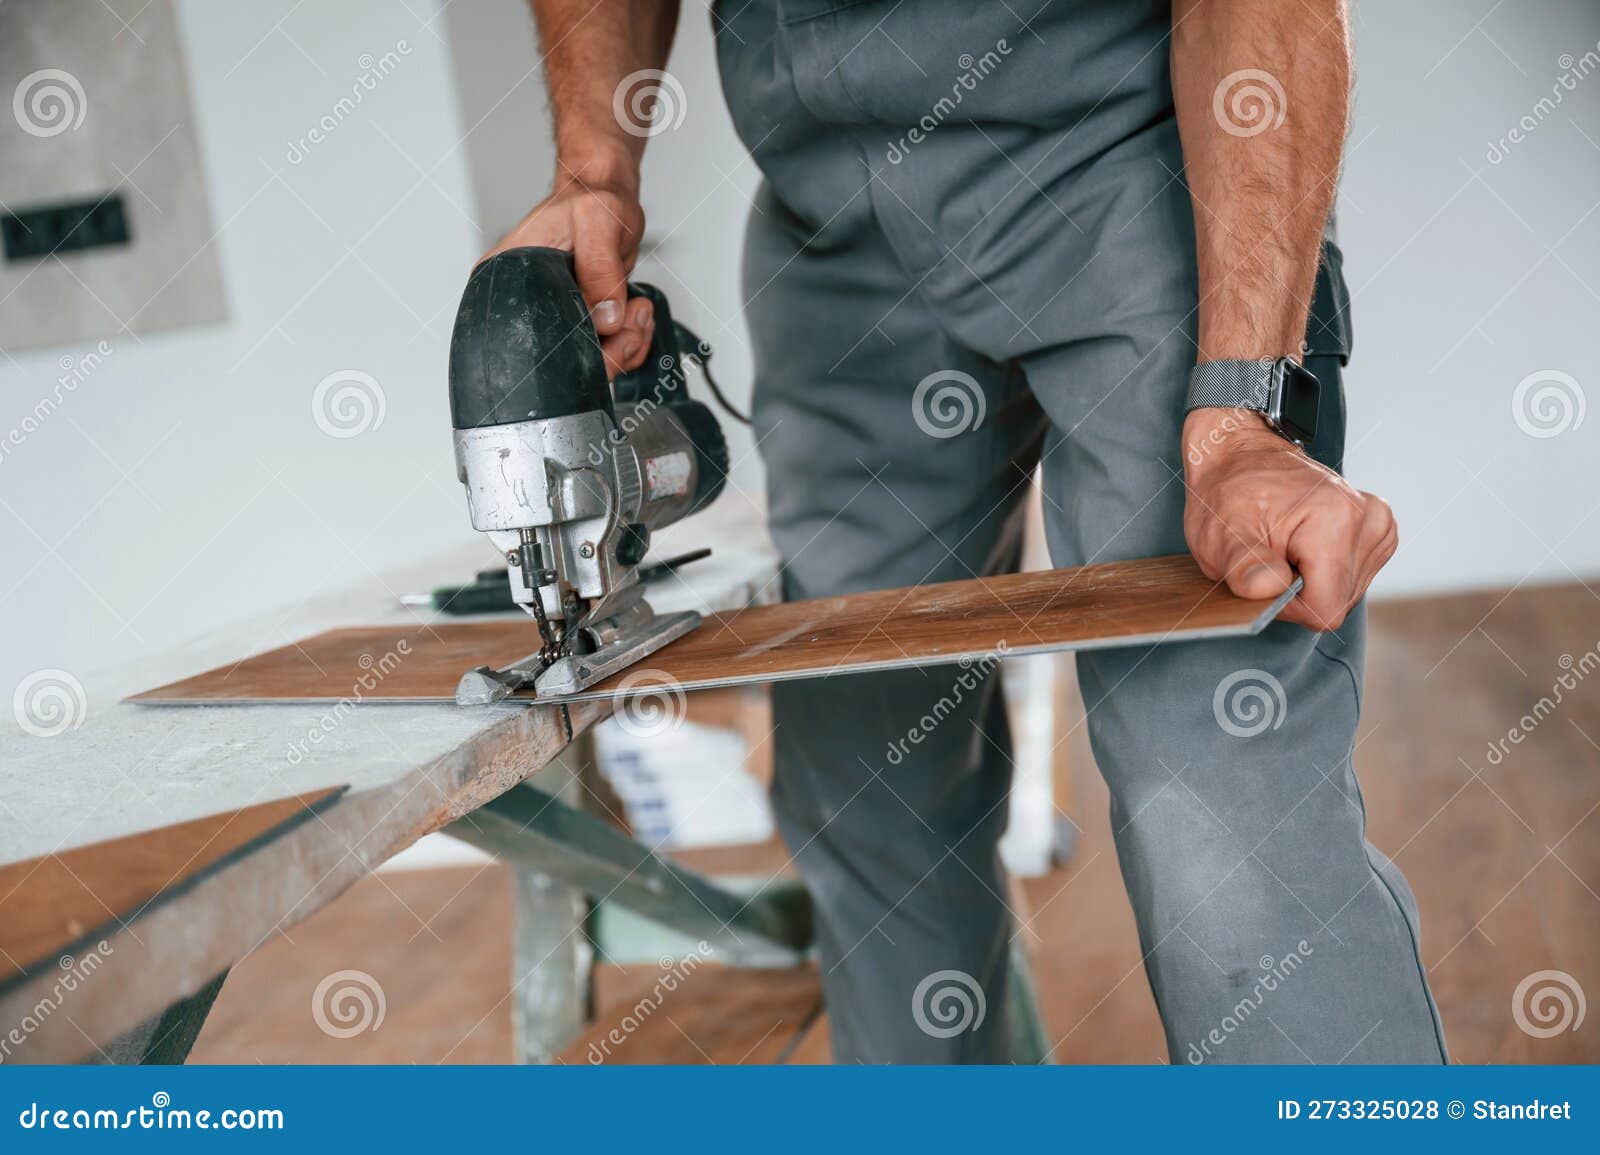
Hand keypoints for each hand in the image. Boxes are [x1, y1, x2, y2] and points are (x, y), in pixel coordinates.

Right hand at [479, 170, 653, 377]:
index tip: (608, 327)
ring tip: (637, 309)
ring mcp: (555, 315)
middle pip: (559, 360)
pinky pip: (605, 351)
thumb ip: (600, 267)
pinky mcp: (580, 322)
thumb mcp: (597, 219)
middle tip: (632, 321)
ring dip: (623, 346)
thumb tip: (606, 317)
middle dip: (606, 352)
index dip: (571, 349)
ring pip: (587, 361)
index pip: (526, 337)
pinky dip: (629, 342)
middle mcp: (526, 302)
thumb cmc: (592, 199)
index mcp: (509, 277)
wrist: (606, 196)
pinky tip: (637, 317)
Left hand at [1182, 410, 1396, 630]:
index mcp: (1334, 520)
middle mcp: (1368, 519)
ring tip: (1284, 545)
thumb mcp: (1219, 535)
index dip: (1289, 607)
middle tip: (1271, 555)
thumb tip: (1268, 589)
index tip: (1264, 576)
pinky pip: (1352, 576)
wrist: (1242, 456)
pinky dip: (1324, 569)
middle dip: (1299, 591)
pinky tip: (1303, 544)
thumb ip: (1243, 567)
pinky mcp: (1379, 527)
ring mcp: (1378, 522)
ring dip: (1311, 580)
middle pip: (1338, 601)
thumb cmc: (1228, 495)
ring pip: (1346, 592)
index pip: (1325, 608)